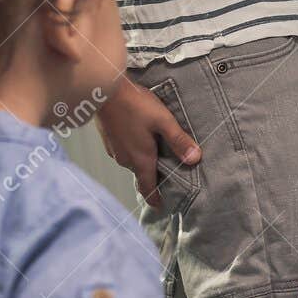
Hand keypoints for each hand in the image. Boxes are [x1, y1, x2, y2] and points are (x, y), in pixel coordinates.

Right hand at [96, 76, 199, 205]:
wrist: (103, 90)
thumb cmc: (135, 104)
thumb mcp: (163, 121)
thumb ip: (178, 140)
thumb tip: (195, 159)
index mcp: (140, 159)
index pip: (147, 187)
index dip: (154, 198)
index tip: (160, 206)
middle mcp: (125, 159)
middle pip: (141, 175)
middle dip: (152, 179)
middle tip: (165, 180)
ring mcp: (114, 150)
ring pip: (132, 163)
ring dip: (143, 164)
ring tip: (156, 158)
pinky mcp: (109, 140)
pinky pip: (124, 152)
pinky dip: (134, 152)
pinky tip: (140, 141)